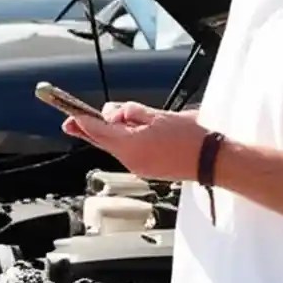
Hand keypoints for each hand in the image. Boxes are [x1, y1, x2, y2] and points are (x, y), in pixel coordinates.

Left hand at [62, 101, 208, 180]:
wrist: (213, 161)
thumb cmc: (191, 137)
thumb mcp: (158, 115)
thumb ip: (131, 112)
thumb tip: (112, 113)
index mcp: (130, 145)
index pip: (98, 131)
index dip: (81, 121)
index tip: (69, 114)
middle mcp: (130, 160)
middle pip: (102, 141)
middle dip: (88, 129)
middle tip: (71, 120)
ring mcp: (138, 168)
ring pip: (115, 147)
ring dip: (111, 133)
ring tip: (121, 117)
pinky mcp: (147, 170)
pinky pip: (127, 153)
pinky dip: (124, 141)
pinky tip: (132, 131)